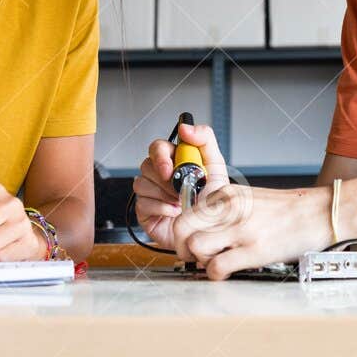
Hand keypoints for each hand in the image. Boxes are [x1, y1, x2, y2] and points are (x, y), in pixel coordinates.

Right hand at [133, 121, 229, 251]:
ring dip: (165, 194)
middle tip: (180, 189)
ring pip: (141, 183)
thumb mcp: (215, 165)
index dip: (160, 156)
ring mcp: (150, 193)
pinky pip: (143, 203)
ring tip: (182, 202)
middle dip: (165, 179)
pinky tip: (176, 212)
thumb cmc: (212, 200)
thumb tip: (185, 127)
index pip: (157, 148)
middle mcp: (159, 175)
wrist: (211, 229)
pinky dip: (162, 208)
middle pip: (146, 165)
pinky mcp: (144, 211)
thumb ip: (204, 139)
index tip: (170, 168)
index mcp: (174, 161)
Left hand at [172, 182, 330, 278]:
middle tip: (193, 257)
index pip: (185, 214)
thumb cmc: (288, 210)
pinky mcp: (254, 249)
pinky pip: (216, 267)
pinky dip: (215, 274)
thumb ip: (224, 211)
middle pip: (180, 229)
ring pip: (194, 247)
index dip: (183, 234)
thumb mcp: (249, 198)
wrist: (320, 213)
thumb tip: (203, 232)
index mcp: (226, 194)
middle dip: (181, 248)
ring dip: (199, 261)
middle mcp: (229, 208)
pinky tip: (227, 272)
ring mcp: (241, 228)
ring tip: (214, 263)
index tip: (191, 244)